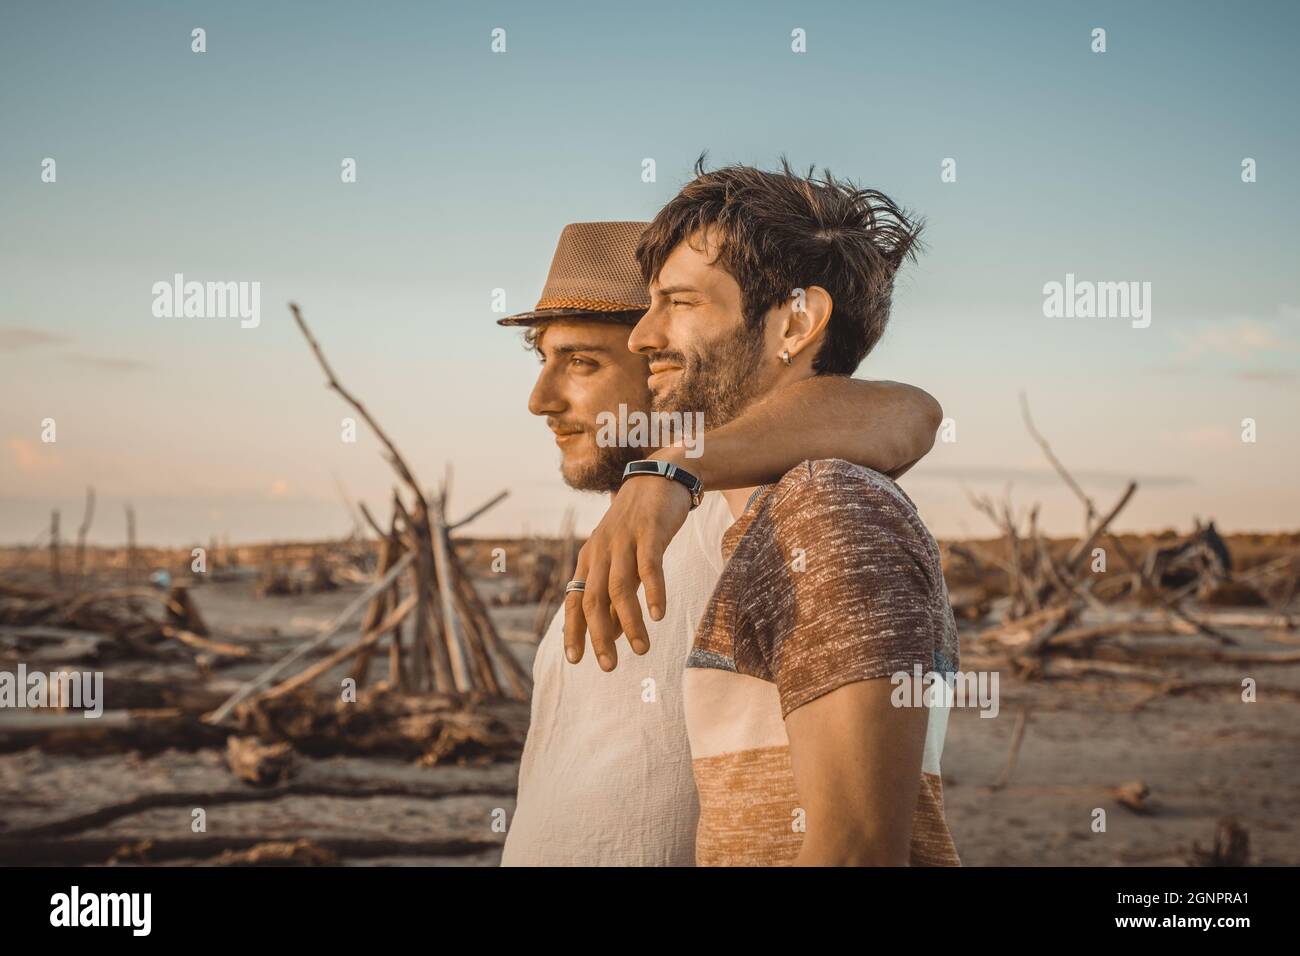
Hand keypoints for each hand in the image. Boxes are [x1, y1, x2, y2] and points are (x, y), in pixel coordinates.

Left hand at [563, 460, 692, 670]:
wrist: (660, 477)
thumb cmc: (640, 526)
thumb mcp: (622, 559)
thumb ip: (615, 593)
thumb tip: (612, 634)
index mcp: (590, 558)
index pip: (575, 599)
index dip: (573, 630)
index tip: (575, 660)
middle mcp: (601, 550)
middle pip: (593, 599)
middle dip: (599, 636)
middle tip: (608, 666)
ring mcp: (624, 540)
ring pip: (619, 587)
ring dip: (629, 622)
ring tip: (642, 649)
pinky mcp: (649, 531)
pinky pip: (649, 566)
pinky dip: (653, 591)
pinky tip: (659, 614)